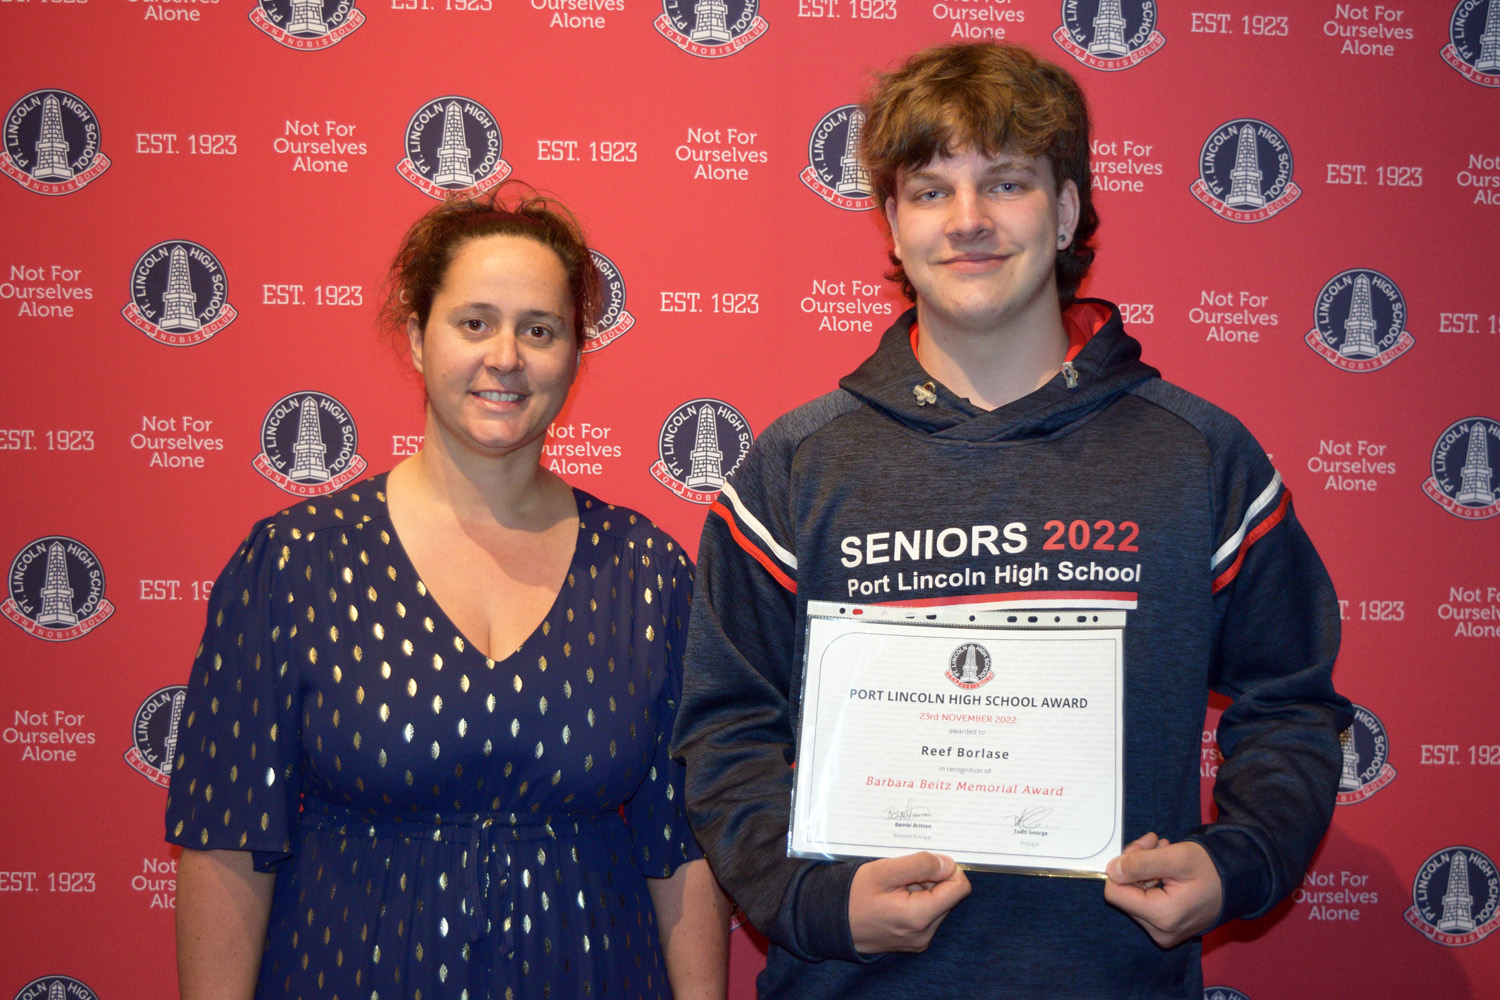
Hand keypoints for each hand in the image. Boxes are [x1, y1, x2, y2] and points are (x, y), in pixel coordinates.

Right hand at [848, 852, 970, 954]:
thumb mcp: (884, 871)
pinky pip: (926, 915)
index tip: (925, 862)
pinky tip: (893, 898)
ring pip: (938, 904)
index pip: (960, 888)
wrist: (828, 922)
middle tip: (902, 875)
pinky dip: (915, 902)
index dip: (947, 869)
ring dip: (923, 890)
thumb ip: (920, 865)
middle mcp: (924, 933)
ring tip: (894, 887)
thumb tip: (948, 864)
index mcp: (920, 916)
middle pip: (949, 896)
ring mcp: (919, 941)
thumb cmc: (852, 895)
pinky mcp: (913, 942)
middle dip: (932, 879)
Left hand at [1103, 833, 1222, 947]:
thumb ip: (1141, 863)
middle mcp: (1160, 931)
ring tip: (1164, 853)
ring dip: (1143, 868)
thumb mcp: (1177, 857)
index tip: (1143, 847)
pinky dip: (1151, 880)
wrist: (1238, 883)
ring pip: (1133, 895)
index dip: (1124, 865)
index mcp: (1163, 916)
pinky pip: (1145, 902)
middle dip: (1135, 864)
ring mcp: (1163, 933)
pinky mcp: (1165, 929)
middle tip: (1156, 844)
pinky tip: (1166, 868)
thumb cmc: (1213, 869)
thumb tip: (1111, 870)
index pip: (1115, 892)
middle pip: (1124, 892)